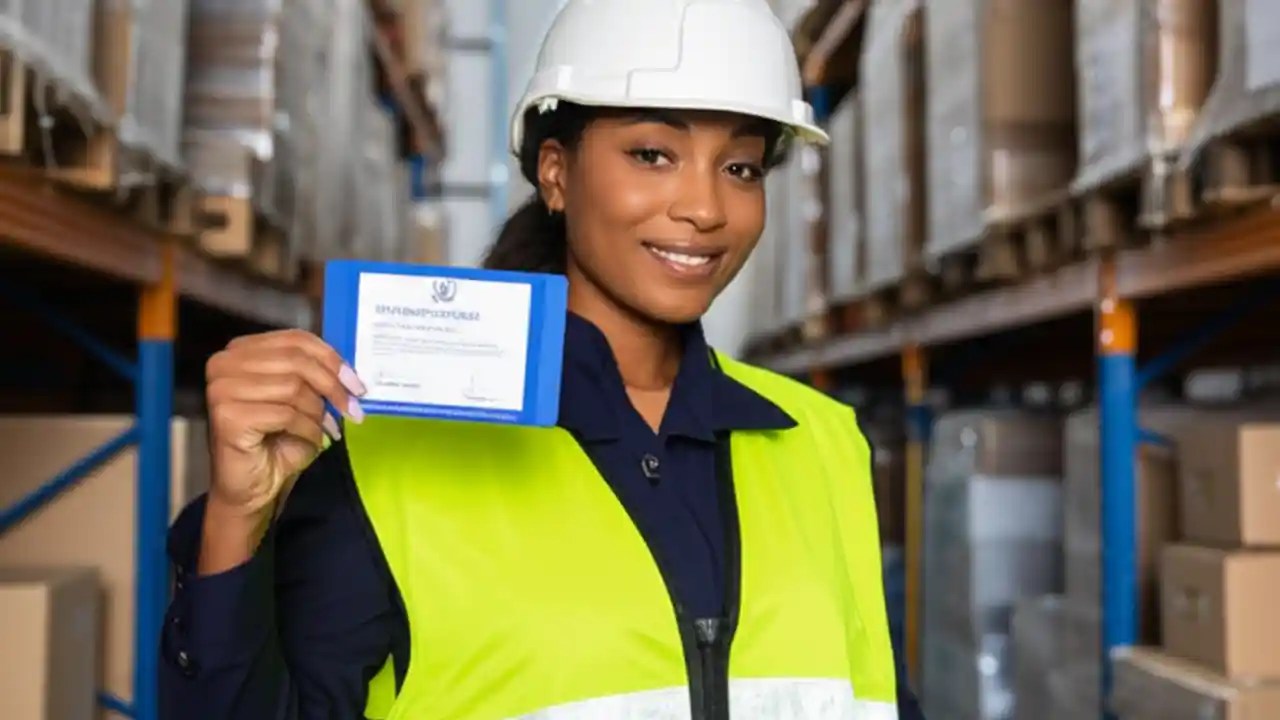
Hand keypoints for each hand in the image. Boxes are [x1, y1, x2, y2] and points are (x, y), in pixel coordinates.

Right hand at [204, 329, 365, 520]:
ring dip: (317, 413)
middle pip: (297, 360)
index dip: (331, 358)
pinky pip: (286, 414)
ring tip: (323, 430)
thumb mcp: (300, 399)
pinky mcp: (227, 416)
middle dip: (332, 386)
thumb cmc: (276, 441)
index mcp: (241, 350)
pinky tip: (312, 441)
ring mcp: (221, 389)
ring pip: (293, 387)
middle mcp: (224, 364)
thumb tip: (350, 371)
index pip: (296, 339)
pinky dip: (308, 430)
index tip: (356, 383)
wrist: (251, 487)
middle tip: (352, 409)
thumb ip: (315, 374)